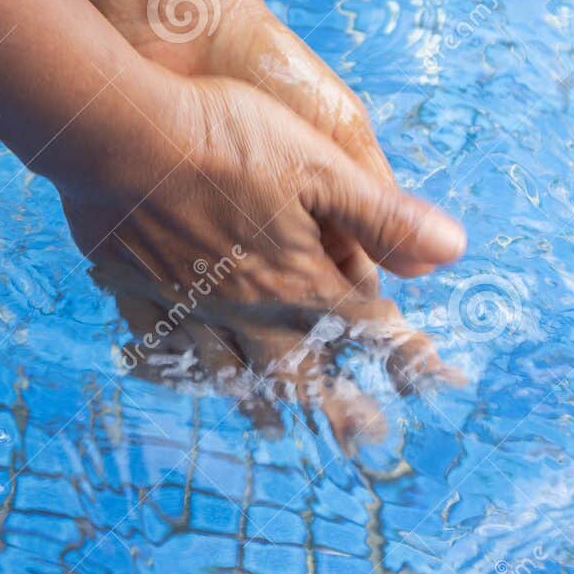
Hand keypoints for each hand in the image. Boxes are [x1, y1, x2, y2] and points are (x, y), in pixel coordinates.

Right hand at [56, 73, 464, 442]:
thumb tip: (453, 250)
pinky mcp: (135, 290)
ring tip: (273, 430)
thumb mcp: (319, 164)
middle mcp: (245, 309)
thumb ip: (381, 214)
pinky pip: (160, 348)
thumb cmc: (223, 138)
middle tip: (364, 439)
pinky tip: (179, 377)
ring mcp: (187, 306)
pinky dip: (176, 371)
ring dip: (256, 402)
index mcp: (297, 280)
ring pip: (228, 372)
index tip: (442, 384)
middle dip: (338, 405)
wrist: (119, 134)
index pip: (368, 329)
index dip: (409, 357)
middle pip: (300, 370)